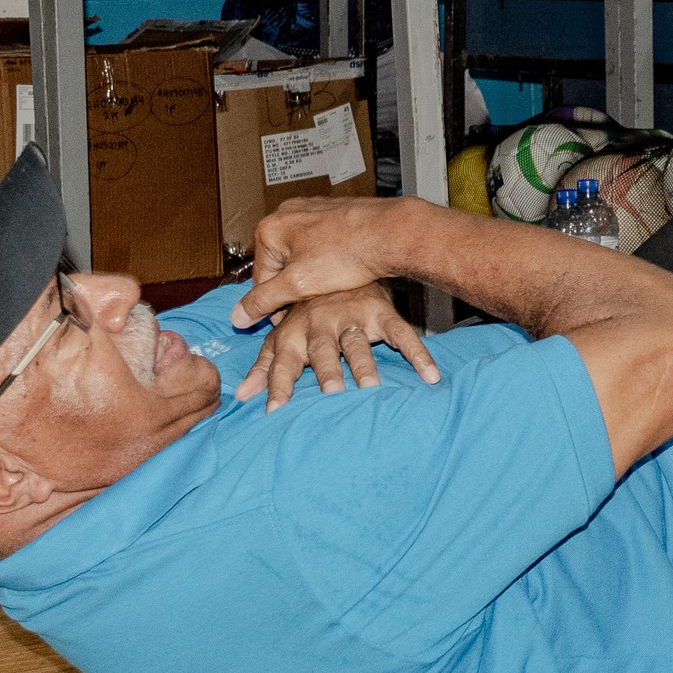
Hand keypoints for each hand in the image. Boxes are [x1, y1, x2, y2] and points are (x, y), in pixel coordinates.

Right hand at [231, 195, 399, 327]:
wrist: (391, 234)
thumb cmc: (347, 254)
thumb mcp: (298, 286)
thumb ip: (264, 301)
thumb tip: (237, 316)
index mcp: (270, 228)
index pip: (260, 278)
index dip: (274, 304)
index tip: (288, 319)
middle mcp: (287, 213)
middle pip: (280, 264)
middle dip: (294, 287)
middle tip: (313, 304)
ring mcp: (312, 209)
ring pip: (302, 254)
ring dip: (312, 275)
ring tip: (331, 287)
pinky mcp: (334, 212)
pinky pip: (321, 243)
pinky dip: (328, 259)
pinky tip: (343, 271)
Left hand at [235, 285, 436, 410]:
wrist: (340, 260)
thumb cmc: (307, 310)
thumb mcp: (282, 333)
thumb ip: (264, 365)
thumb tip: (242, 396)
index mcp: (294, 330)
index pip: (283, 362)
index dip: (278, 385)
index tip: (274, 412)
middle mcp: (322, 322)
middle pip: (323, 351)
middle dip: (327, 371)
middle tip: (331, 395)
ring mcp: (353, 315)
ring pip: (359, 344)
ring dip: (365, 365)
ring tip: (370, 388)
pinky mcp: (381, 312)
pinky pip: (401, 334)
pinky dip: (418, 354)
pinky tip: (430, 376)